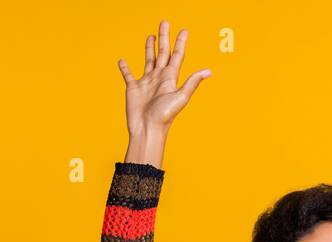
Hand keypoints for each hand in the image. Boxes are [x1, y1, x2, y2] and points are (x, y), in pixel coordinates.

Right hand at [118, 19, 210, 138]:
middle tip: (165, 23)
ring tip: (151, 36)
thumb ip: (192, 82)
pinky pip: (128, 75)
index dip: (180, 43)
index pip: (177, 56)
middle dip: (164, 38)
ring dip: (149, 48)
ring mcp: (146, 82)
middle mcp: (159, 78)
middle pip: (162, 53)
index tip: (184, 31)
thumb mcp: (181, 97)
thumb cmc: (164, 116)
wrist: (147, 129)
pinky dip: (124, 68)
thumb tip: (209, 71)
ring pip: (148, 60)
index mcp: (170, 78)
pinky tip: (122, 61)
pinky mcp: (133, 88)